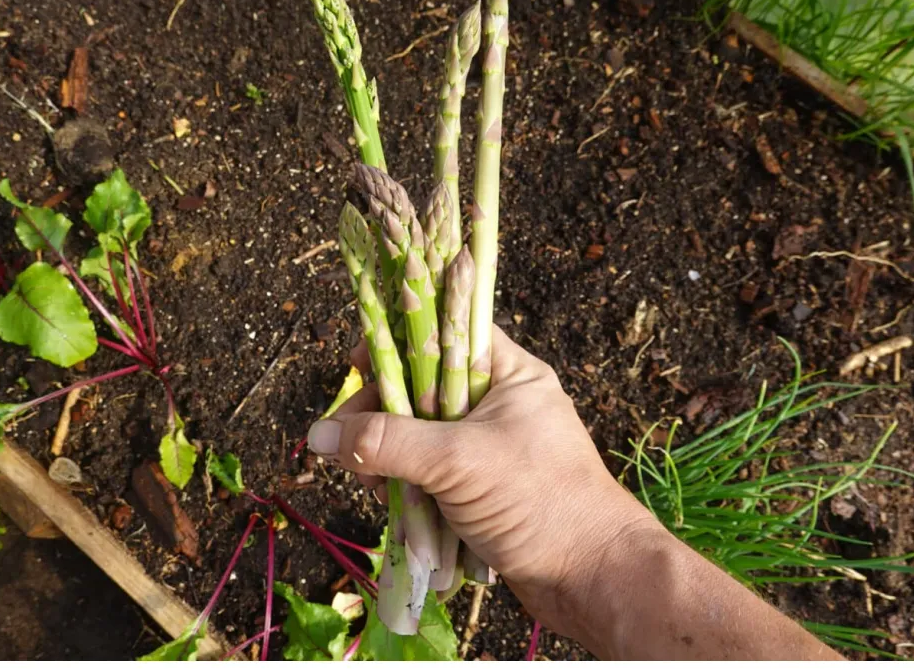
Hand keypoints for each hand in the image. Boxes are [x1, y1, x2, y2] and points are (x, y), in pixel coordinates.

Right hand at [306, 324, 656, 633]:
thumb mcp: (456, 461)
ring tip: (376, 488)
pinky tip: (396, 511)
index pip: (445, 334)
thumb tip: (321, 434)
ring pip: (419, 439)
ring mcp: (489, 449)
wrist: (593, 579)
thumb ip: (387, 442)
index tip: (358, 365)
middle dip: (383, 419)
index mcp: (508, 374)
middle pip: (421, 391)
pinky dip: (409, 491)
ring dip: (391, 462)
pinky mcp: (481, 491)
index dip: (398, 343)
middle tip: (352, 446)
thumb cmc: (540, 502)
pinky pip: (430, 478)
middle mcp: (498, 404)